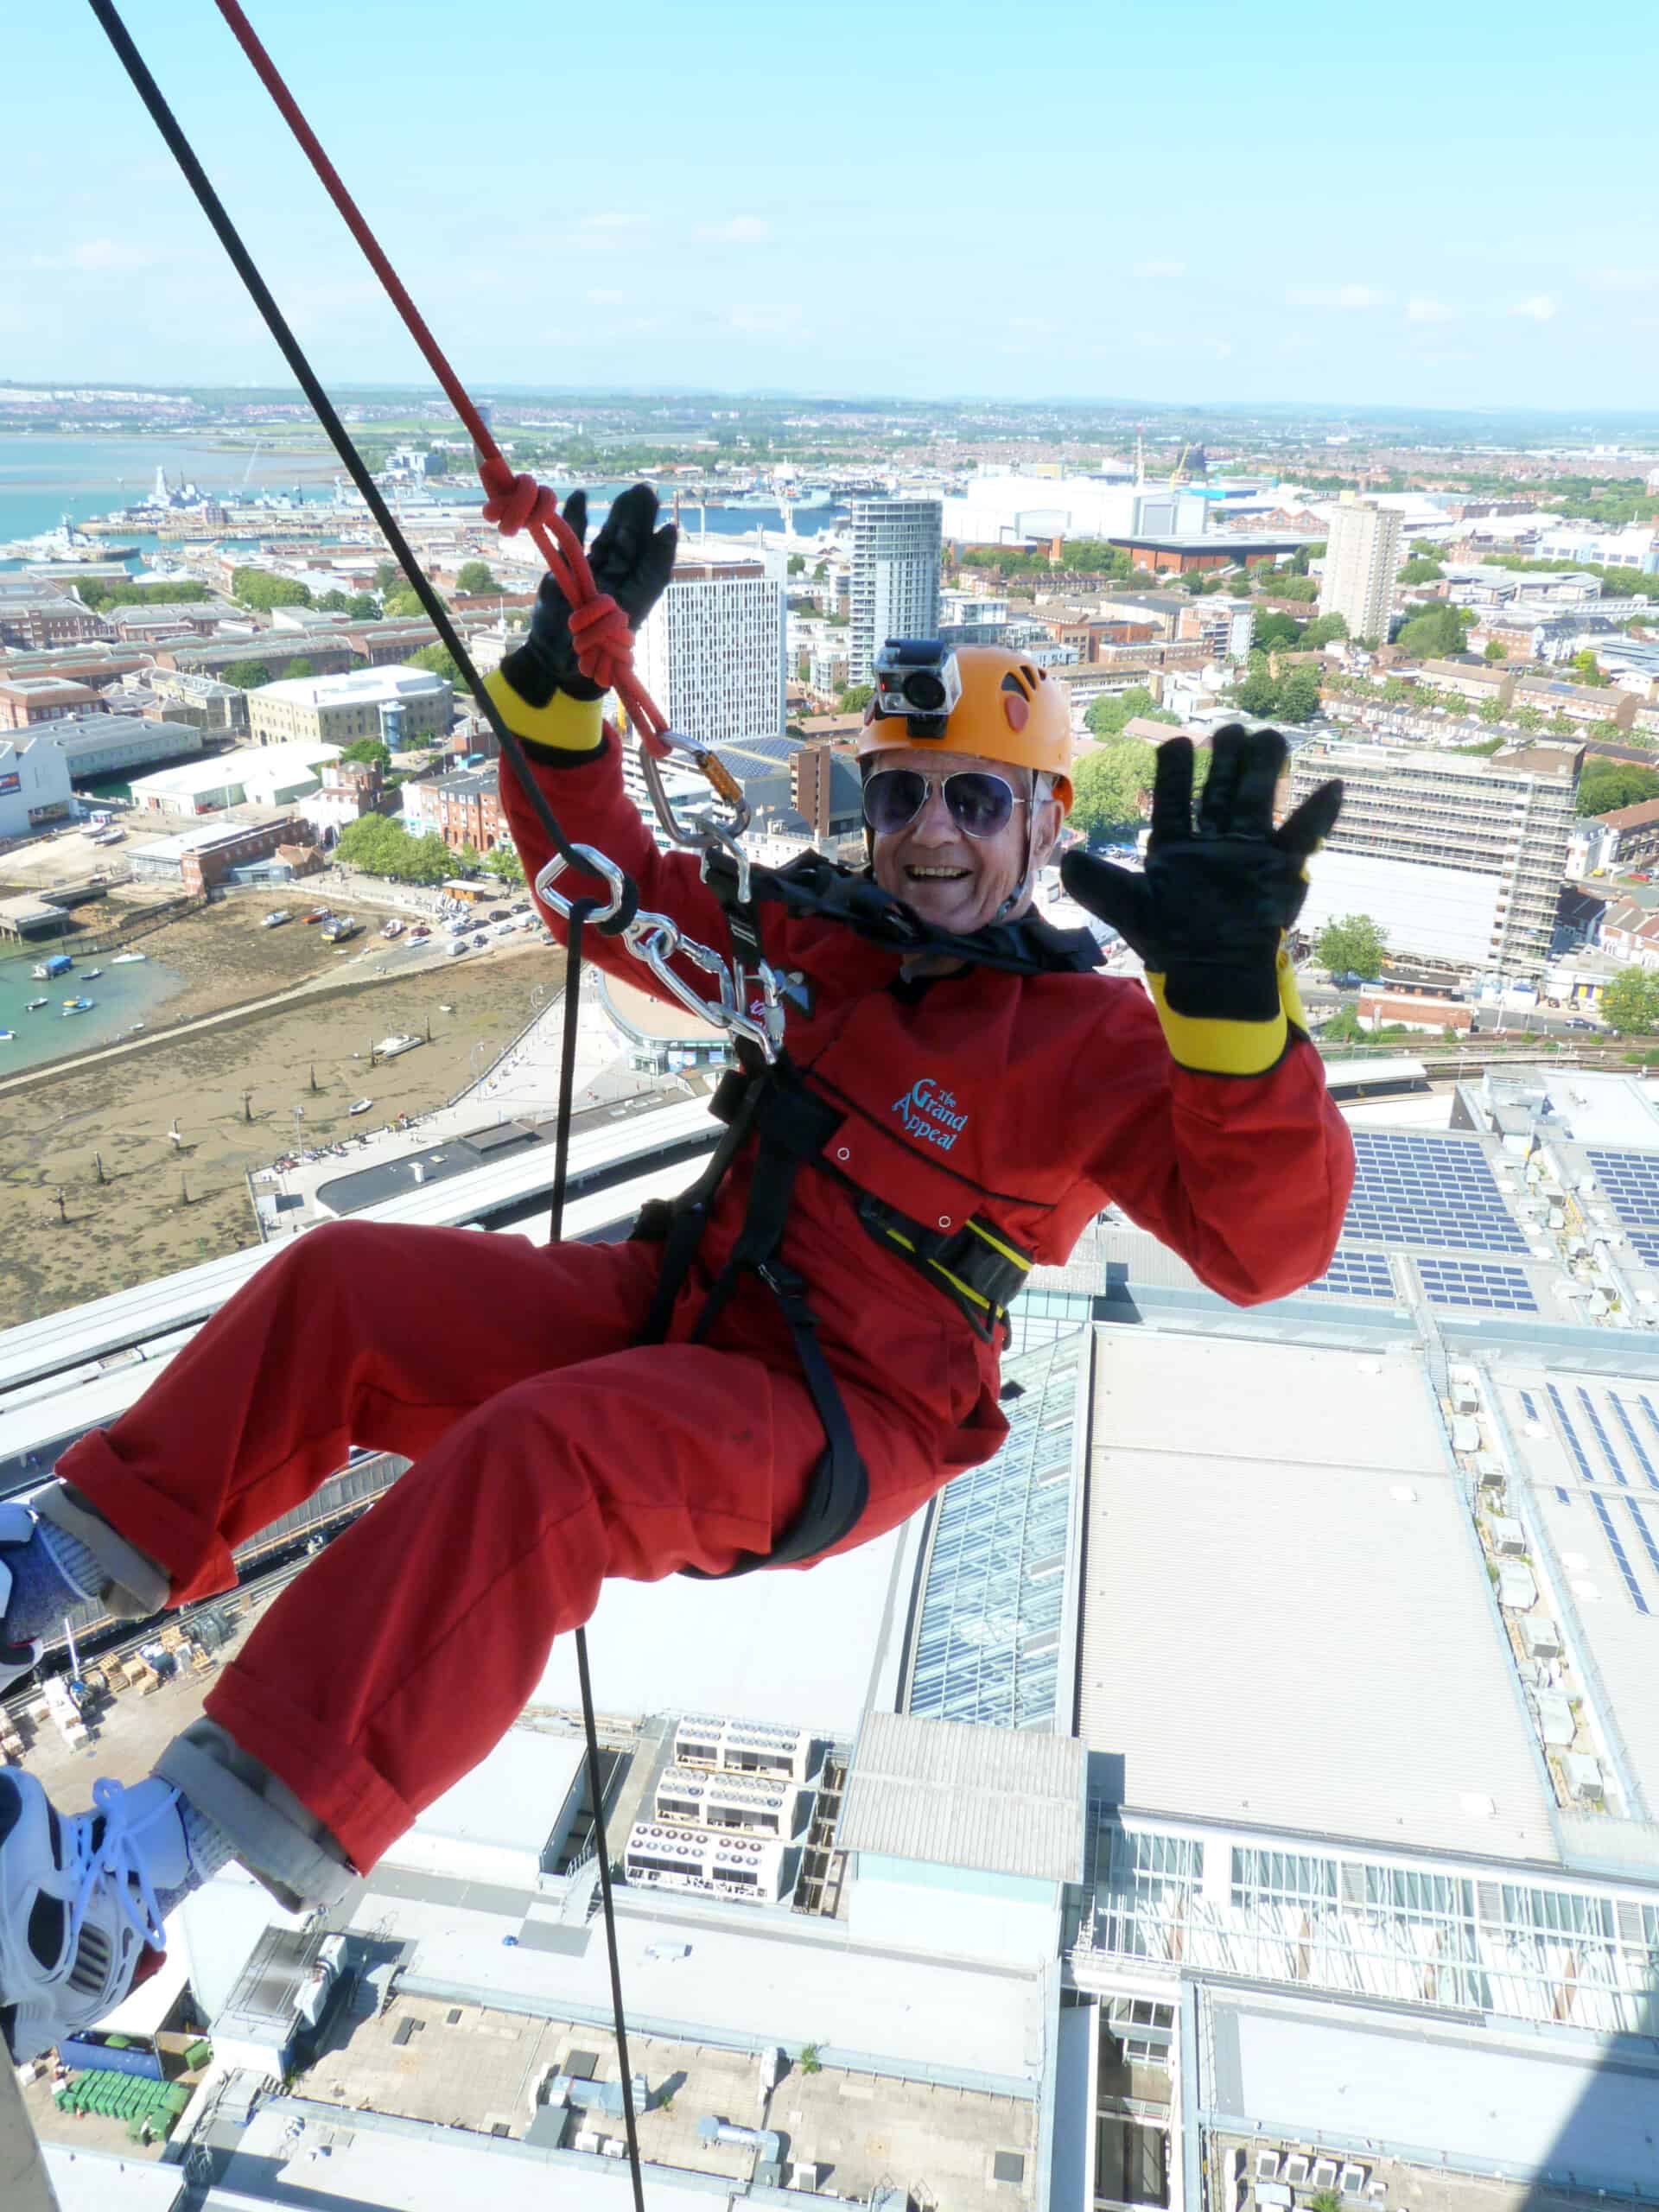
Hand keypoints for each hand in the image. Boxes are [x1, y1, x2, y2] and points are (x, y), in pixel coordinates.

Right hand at [503, 483, 677, 705]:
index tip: (667, 528)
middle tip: (646, 493)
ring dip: (618, 516)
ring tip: (629, 493)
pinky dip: (576, 520)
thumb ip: (633, 595)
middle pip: (631, 546)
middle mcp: (616, 584)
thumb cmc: (593, 651)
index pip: (652, 568)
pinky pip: (575, 541)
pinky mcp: (569, 572)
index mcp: (633, 599)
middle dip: (639, 520)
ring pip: (609, 539)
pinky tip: (580, 497)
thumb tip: (648, 569)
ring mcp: (593, 576)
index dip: (660, 549)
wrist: (556, 662)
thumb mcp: (617, 626)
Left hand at [1063, 724, 1340, 1026]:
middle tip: (1231, 729)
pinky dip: (1317, 816)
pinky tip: (1333, 787)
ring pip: (1256, 802)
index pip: (1173, 801)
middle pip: (1219, 791)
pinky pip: (1301, 837)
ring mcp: (1247, 852)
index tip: (1177, 744)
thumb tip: (1067, 861)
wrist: (1211, 977)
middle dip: (1224, 761)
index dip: (1174, 773)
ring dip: (1264, 770)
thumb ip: (1098, 885)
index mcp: (1175, 846)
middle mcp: (1212, 842)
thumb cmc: (1170, 942)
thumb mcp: (1129, 910)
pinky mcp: (1278, 870)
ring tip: (1271, 737)